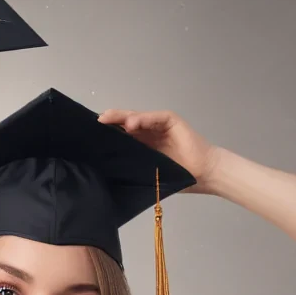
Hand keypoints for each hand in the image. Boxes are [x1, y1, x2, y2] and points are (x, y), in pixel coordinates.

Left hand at [96, 108, 221, 193]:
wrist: (203, 175)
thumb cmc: (179, 177)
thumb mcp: (150, 172)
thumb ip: (134, 166)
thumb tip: (109, 171)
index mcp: (143, 144)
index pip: (122, 136)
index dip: (108, 134)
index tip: (92, 136)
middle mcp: (149, 132)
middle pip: (126, 124)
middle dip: (110, 122)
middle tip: (95, 123)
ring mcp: (160, 125)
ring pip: (138, 117)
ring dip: (122, 118)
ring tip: (107, 119)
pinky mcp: (171, 120)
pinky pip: (155, 117)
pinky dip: (144, 119)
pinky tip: (131, 123)